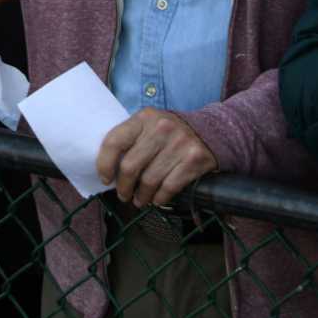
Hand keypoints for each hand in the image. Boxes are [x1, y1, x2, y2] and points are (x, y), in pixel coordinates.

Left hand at [96, 108, 217, 207]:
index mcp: (144, 118)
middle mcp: (161, 128)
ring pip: (149, 180)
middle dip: (123, 186)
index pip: (114, 141)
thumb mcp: (150, 124)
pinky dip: (160, 198)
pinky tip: (156, 199)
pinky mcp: (193, 160)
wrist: (212, 130)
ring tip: (139, 200)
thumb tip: (108, 167)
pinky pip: (169, 187)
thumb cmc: (171, 132)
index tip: (105, 178)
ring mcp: (179, 144)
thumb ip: (131, 138)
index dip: (105, 164)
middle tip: (123, 194)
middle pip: (130, 166)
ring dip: (141, 196)